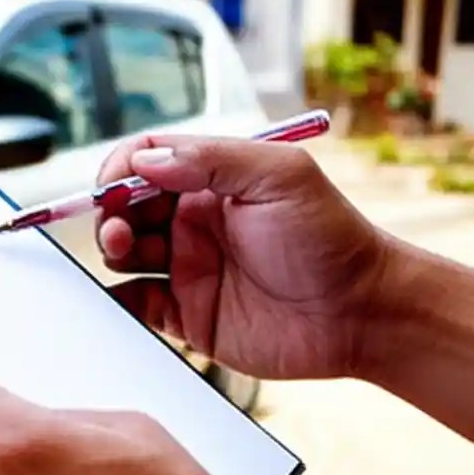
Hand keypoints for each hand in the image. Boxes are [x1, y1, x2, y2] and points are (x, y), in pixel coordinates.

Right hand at [97, 137, 392, 379]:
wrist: (362, 314)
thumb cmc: (332, 239)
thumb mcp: (280, 177)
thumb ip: (211, 159)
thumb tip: (144, 161)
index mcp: (213, 182)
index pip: (148, 161)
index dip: (121, 169)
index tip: (112, 186)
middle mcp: (195, 223)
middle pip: (127, 208)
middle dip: (111, 213)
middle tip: (120, 229)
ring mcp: (190, 269)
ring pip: (125, 254)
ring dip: (113, 250)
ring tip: (127, 252)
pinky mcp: (189, 316)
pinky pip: (137, 304)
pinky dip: (117, 300)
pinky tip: (120, 295)